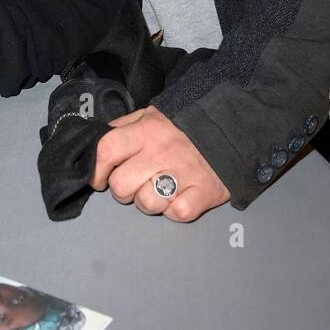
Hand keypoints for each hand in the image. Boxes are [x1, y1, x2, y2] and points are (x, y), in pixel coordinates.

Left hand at [91, 106, 230, 221]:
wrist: (233, 127)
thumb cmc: (186, 124)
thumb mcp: (152, 114)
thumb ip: (124, 127)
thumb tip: (96, 144)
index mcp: (147, 130)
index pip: (106, 150)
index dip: (97, 169)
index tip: (99, 178)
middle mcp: (162, 152)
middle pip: (121, 186)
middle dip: (124, 189)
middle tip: (136, 182)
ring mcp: (184, 174)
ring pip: (146, 204)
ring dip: (150, 201)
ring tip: (161, 188)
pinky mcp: (204, 193)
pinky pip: (175, 214)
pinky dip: (175, 209)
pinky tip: (181, 195)